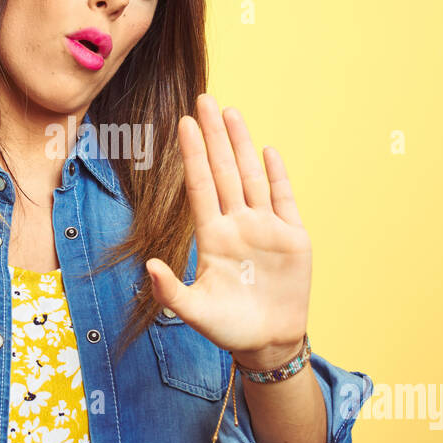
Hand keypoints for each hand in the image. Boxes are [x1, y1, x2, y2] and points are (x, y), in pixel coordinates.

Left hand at [145, 94, 312, 363]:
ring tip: (231, 113)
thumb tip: (149, 267)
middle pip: (224, 171)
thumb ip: (171, 291)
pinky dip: (277, 176)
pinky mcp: (293, 238)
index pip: (201, 186)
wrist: (268, 343)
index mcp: (212, 237)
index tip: (182, 124)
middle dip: (214, 136)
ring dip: (242, 145)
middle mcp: (237, 225)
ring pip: (252, 177)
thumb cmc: (228, 328)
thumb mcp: (195, 312)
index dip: (193, 155)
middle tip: (204, 99)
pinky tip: (268, 151)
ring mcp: (265, 228)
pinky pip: (284, 200)